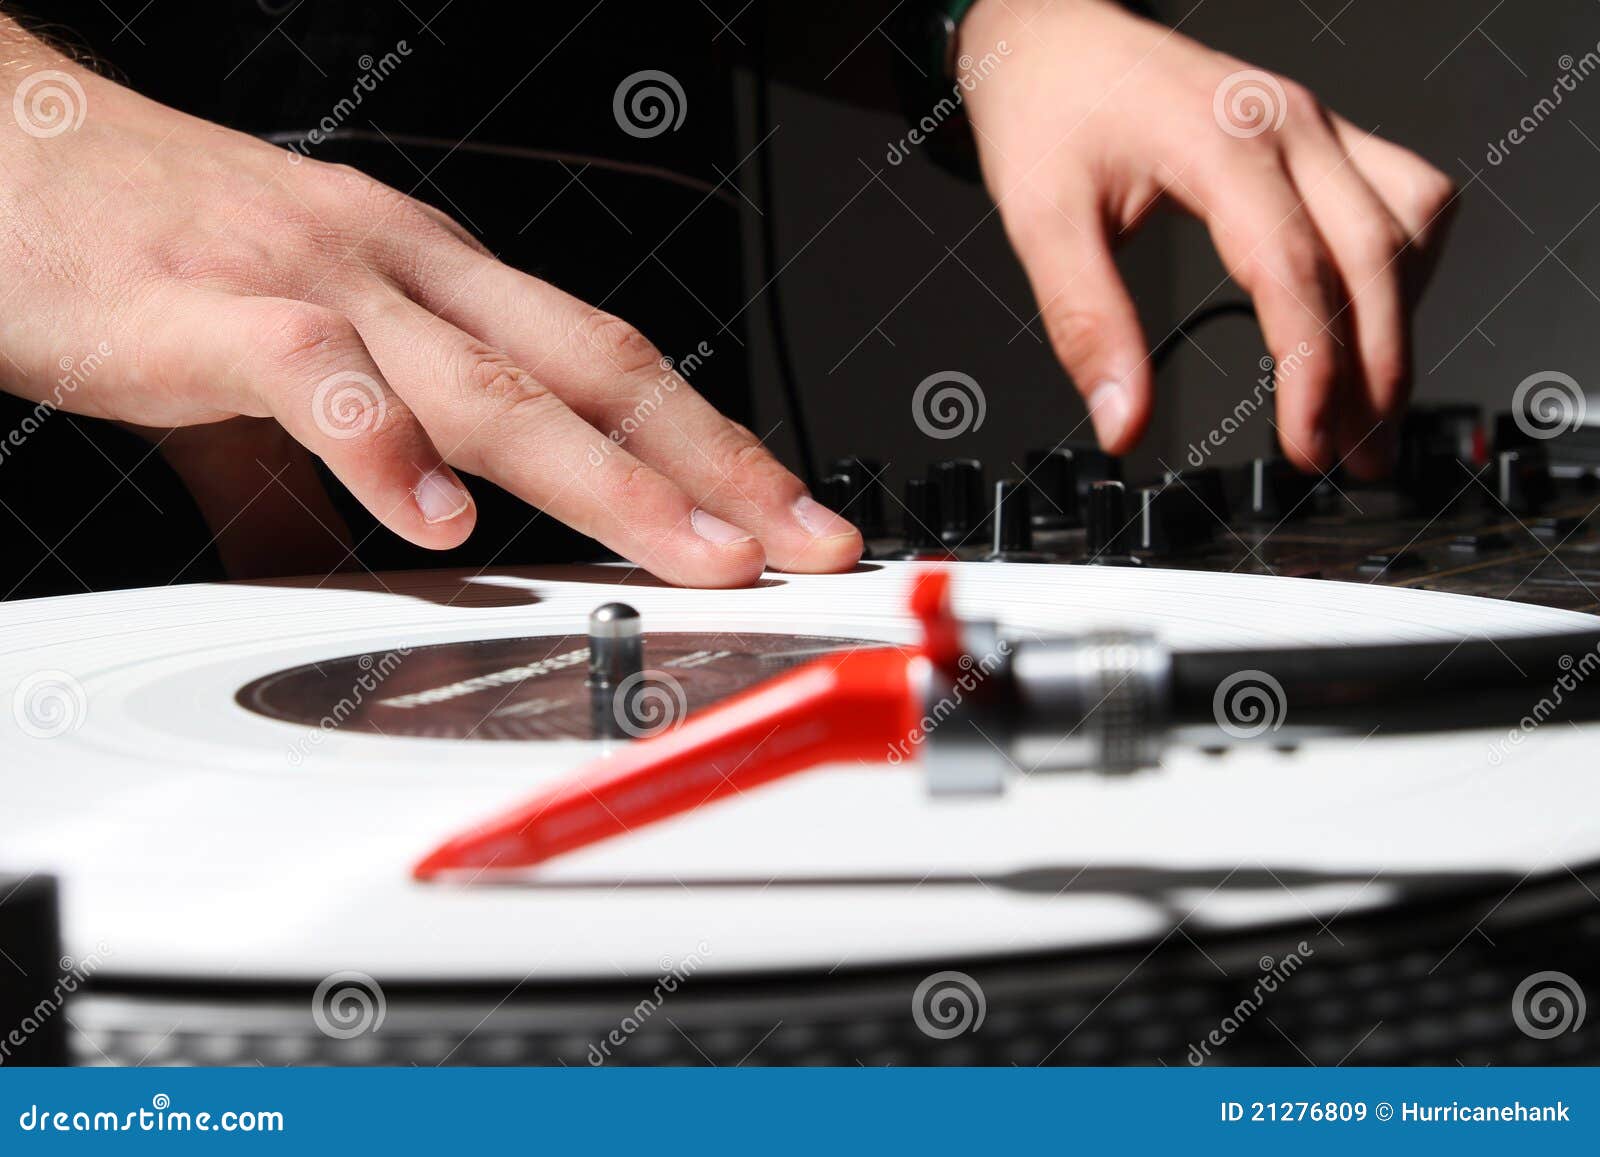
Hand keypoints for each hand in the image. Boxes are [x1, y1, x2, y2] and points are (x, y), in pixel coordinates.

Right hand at [0, 33, 860, 586]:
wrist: (4, 136)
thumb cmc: (152, 246)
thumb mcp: (284, 372)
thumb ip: (347, 473)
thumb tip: (394, 559)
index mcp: (438, 279)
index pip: (613, 361)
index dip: (714, 443)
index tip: (783, 516)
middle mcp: (409, 269)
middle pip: (599, 367)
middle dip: (716, 465)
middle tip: (801, 545)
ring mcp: (321, 279)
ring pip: (493, 382)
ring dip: (609, 476)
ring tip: (697, 554)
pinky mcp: (213, 308)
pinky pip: (318, 377)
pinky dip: (384, 450)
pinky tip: (439, 527)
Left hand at [959, 0, 1457, 477]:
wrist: (1050, 37)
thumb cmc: (1048, 112)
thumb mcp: (1040, 221)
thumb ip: (1085, 325)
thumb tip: (1123, 422)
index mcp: (1221, 142)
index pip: (1295, 271)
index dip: (1312, 372)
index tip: (1307, 446)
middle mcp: (1289, 125)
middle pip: (1375, 255)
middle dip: (1375, 371)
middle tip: (1353, 457)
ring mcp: (1315, 122)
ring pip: (1411, 222)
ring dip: (1399, 318)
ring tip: (1365, 407)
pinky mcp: (1320, 131)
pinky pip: (1404, 195)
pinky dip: (1400, 268)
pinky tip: (1366, 320)